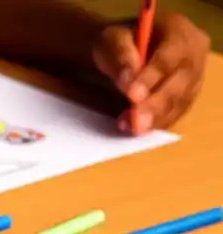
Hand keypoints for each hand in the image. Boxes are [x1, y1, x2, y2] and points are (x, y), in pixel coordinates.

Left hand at [93, 13, 209, 133]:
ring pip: (181, 101)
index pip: (169, 57)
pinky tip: (136, 128)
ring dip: (156, 118)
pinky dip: (157, 122)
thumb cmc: (119, 41)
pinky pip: (177, 112)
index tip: (132, 95)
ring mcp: (195, 76)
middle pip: (181, 82)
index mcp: (179, 31)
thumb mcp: (112, 40)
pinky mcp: (187, 95)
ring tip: (130, 127)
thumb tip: (128, 81)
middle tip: (136, 122)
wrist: (123, 50)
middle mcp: (194, 53)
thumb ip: (120, 56)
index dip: (151, 78)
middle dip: (156, 104)